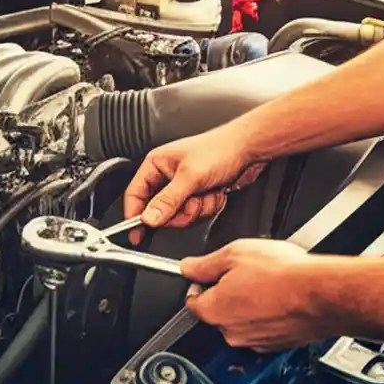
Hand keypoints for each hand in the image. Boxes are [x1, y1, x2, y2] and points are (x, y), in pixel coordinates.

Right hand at [122, 126, 264, 243]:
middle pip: (159, 211)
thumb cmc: (220, 149)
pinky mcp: (198, 195)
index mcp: (156, 164)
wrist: (249, 149)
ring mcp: (183, 187)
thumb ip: (167, 201)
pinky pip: (195, 214)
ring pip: (180, 216)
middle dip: (180, 211)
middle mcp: (167, 176)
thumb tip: (148, 219)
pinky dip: (208, 208)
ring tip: (207, 192)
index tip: (136, 234)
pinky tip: (215, 193)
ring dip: (197, 209)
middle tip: (191, 201)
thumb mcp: (189, 177)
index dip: (134, 216)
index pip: (135, 195)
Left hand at [179, 239, 336, 351]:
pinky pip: (265, 329)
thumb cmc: (282, 274)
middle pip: (218, 312)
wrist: (321, 293)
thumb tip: (188, 267)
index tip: (211, 274)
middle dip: (227, 294)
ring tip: (268, 285)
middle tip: (247, 275)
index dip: (201, 284)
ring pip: (242, 322)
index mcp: (213, 311)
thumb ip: (204, 264)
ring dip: (250, 306)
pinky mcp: (277, 345)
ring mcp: (255, 342)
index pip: (193, 301)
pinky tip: (281, 299)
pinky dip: (269, 317)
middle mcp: (231, 332)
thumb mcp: (234, 254)